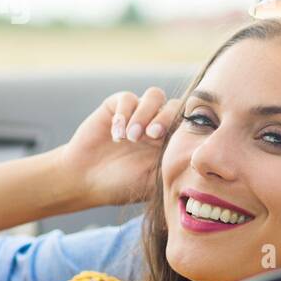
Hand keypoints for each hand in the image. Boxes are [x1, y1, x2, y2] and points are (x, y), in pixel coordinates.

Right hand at [59, 87, 181, 207]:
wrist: (85, 180)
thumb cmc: (121, 185)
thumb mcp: (151, 182)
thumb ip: (171, 168)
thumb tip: (195, 159)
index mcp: (170, 140)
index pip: (188, 122)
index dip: (183, 127)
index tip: (169, 143)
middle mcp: (157, 122)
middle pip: (174, 105)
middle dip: (165, 118)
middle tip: (152, 135)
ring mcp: (138, 113)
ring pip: (155, 96)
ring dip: (145, 114)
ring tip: (132, 137)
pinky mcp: (116, 106)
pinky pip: (127, 98)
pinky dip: (123, 114)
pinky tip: (117, 135)